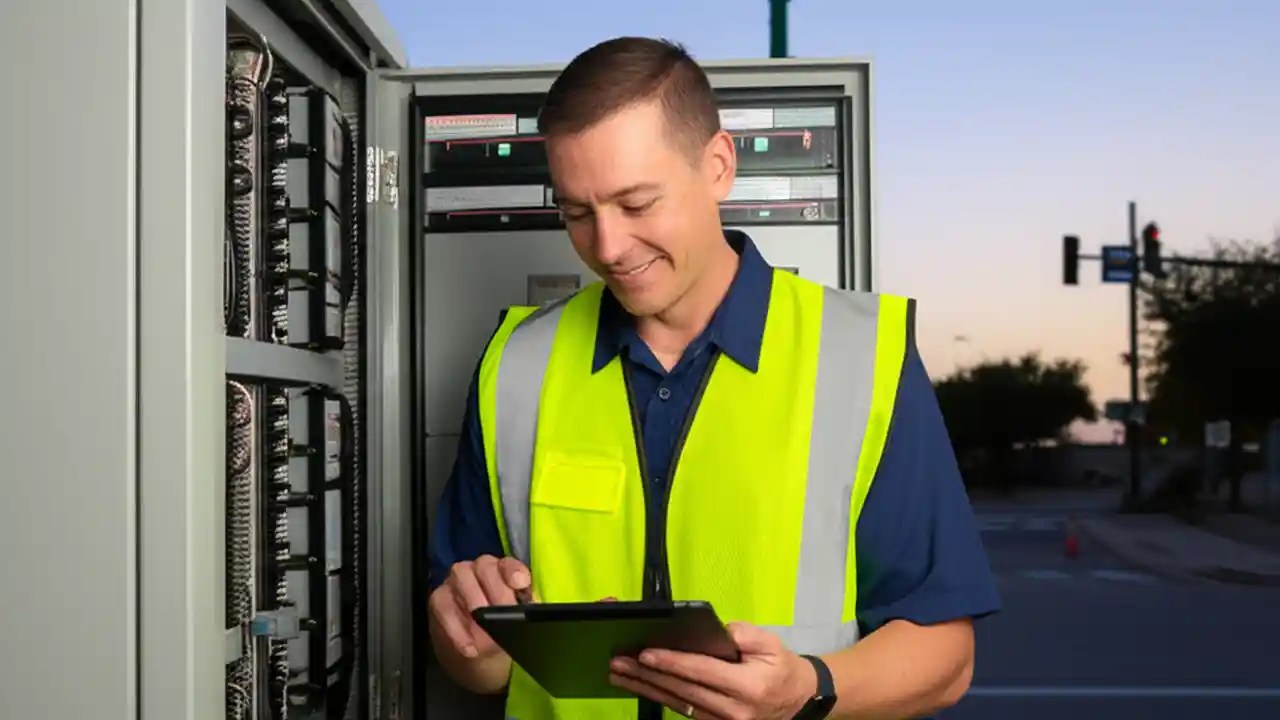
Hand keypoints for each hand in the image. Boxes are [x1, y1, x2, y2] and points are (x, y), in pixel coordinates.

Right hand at [428, 554, 531, 659]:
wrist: (477, 658)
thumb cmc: (502, 635)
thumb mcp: (519, 627)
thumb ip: (524, 614)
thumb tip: (530, 610)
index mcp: (505, 574)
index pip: (509, 564)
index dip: (514, 571)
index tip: (520, 584)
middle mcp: (481, 570)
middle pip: (485, 565)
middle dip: (496, 590)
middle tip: (503, 617)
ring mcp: (457, 581)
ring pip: (461, 574)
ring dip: (474, 601)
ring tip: (482, 630)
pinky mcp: (439, 598)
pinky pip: (443, 603)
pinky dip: (455, 626)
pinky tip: (467, 646)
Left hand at [609, 622, 816, 719]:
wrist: (799, 701)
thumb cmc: (781, 667)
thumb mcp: (770, 643)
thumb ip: (742, 635)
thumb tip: (712, 632)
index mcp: (748, 688)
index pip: (702, 672)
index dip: (672, 663)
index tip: (646, 653)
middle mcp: (733, 712)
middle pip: (682, 691)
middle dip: (647, 675)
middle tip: (619, 661)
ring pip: (677, 703)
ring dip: (645, 688)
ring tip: (619, 673)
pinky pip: (683, 711)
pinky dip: (660, 696)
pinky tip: (640, 685)